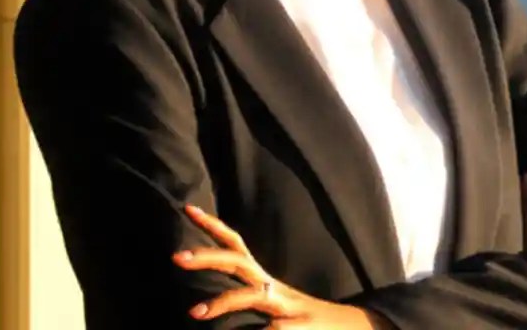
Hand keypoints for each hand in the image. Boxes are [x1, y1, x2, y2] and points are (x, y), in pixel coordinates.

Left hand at [173, 205, 389, 328]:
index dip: (214, 228)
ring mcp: (283, 308)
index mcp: (264, 280)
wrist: (350, 328)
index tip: (188, 209)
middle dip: (208, 258)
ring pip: (252, 296)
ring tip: (193, 313)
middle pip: (239, 263)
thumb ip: (244, 299)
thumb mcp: (271, 305)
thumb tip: (200, 304)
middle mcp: (272, 288)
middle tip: (176, 256)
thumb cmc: (303, 320)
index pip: (236, 247)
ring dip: (223, 302)